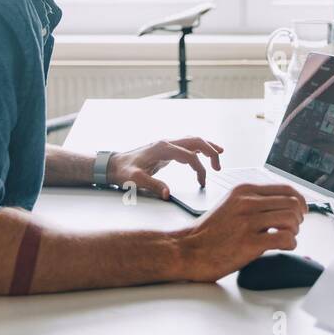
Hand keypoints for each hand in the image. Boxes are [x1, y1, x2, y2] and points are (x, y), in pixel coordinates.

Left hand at [107, 137, 223, 200]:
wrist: (114, 164)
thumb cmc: (123, 171)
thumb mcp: (135, 180)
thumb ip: (153, 185)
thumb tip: (167, 194)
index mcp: (162, 148)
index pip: (189, 155)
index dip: (199, 169)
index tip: (202, 183)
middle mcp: (166, 142)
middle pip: (196, 141)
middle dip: (210, 151)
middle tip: (218, 167)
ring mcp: (166, 144)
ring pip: (193, 140)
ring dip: (207, 147)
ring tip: (219, 156)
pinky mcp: (166, 149)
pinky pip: (187, 145)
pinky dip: (198, 149)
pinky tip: (203, 156)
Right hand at [176, 184, 306, 281]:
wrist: (186, 250)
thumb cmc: (208, 232)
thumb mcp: (230, 205)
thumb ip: (253, 202)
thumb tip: (280, 207)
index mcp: (244, 191)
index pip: (285, 189)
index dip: (299, 201)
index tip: (301, 211)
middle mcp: (246, 202)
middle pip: (292, 203)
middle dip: (298, 217)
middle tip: (294, 227)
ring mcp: (247, 222)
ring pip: (291, 219)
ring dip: (294, 230)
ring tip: (287, 237)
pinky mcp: (248, 243)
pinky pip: (284, 239)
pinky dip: (290, 243)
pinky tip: (283, 246)